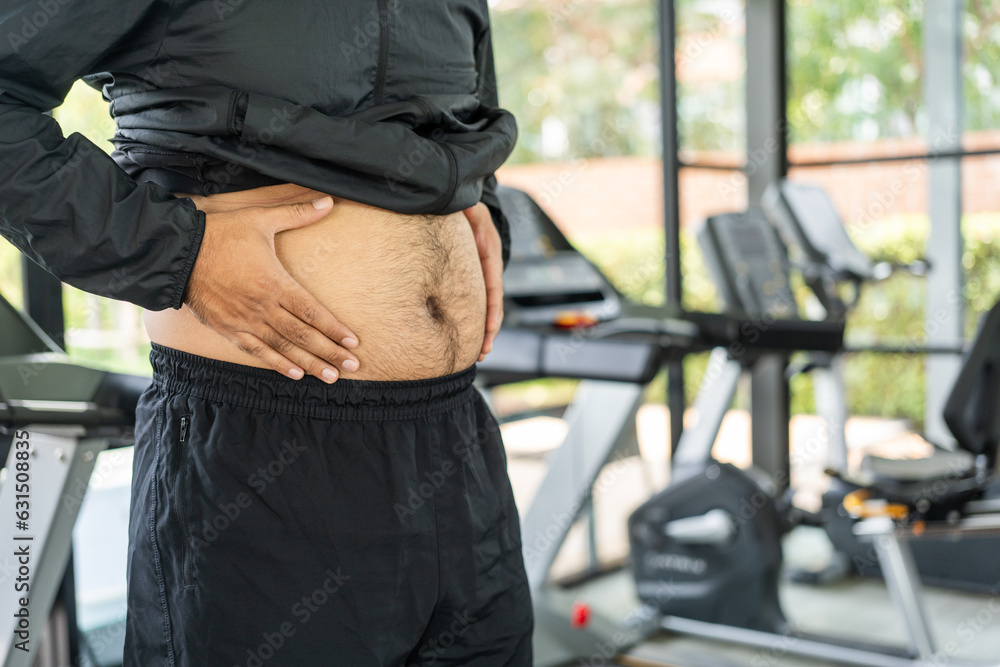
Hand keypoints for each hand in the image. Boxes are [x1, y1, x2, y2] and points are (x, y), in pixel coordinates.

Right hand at [183, 196, 360, 381]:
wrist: (178, 252)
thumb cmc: (221, 234)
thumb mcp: (260, 219)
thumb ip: (297, 213)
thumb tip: (328, 201)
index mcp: (275, 282)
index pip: (312, 312)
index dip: (334, 329)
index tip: (353, 343)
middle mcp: (263, 307)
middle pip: (302, 335)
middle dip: (329, 353)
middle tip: (351, 367)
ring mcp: (245, 321)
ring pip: (283, 348)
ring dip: (309, 364)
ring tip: (330, 377)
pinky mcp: (228, 329)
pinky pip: (257, 351)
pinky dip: (277, 364)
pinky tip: (295, 374)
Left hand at [462, 202, 503, 361]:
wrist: (466, 203)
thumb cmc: (466, 205)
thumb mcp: (469, 205)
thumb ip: (468, 211)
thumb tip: (466, 209)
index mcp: (489, 252)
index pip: (493, 286)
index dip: (492, 309)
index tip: (490, 329)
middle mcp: (489, 267)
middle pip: (493, 303)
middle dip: (489, 330)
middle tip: (482, 352)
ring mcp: (481, 274)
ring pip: (486, 307)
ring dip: (485, 331)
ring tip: (480, 354)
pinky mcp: (473, 278)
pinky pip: (476, 302)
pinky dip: (475, 320)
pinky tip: (470, 338)